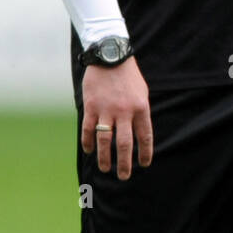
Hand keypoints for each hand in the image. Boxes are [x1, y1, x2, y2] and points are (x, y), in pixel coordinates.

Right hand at [81, 57, 153, 179]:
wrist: (110, 56)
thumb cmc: (128, 76)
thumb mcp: (142, 93)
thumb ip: (140, 112)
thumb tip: (138, 134)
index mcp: (141, 108)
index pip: (145, 136)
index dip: (145, 153)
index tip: (144, 164)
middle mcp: (125, 111)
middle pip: (125, 144)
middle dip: (124, 163)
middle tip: (124, 176)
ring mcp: (107, 110)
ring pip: (105, 141)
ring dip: (105, 158)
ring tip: (106, 168)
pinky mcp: (91, 107)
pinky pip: (89, 129)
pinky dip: (88, 142)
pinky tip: (88, 150)